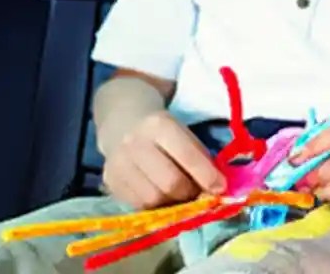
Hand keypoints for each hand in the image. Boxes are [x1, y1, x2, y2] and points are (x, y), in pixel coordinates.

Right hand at [101, 111, 224, 209]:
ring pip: (152, 199)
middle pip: (169, 183)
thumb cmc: (165, 132)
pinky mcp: (109, 181)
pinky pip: (137, 205)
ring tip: (181, 196)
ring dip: (173, 204)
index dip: (207, 176)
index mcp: (159, 125)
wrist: (124, 122)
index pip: (187, 156)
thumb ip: (201, 158)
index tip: (221, 188)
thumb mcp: (185, 133)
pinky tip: (163, 197)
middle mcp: (135, 144)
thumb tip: (217, 189)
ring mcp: (118, 164)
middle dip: (190, 194)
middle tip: (199, 195)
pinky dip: (156, 207)